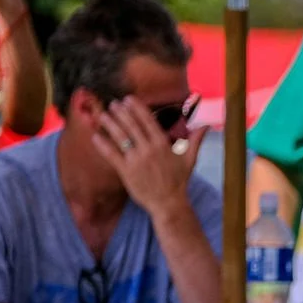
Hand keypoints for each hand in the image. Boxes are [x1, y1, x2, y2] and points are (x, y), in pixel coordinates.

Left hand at [91, 98, 205, 217]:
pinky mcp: (126, 171)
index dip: (136, 108)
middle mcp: (149, 149)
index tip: (128, 99)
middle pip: (132, 126)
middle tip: (113, 103)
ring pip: (120, 137)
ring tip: (102, 115)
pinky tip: (95, 136)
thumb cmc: (179, 181)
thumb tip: (207, 126)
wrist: (169, 203)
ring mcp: (136, 160)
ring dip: (110, 124)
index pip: (148, 121)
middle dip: (121, 112)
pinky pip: (112, 154)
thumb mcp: (190, 159)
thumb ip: (195, 140)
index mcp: (162, 144)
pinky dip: (103, 145)